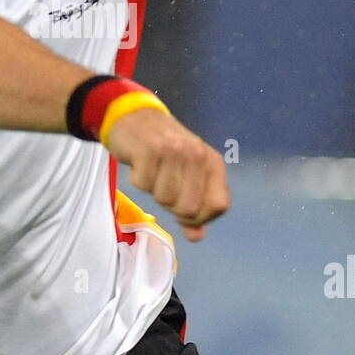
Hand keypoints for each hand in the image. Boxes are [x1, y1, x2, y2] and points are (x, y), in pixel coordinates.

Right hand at [106, 107, 229, 241]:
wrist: (135, 117)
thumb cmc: (164, 151)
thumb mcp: (187, 176)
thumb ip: (195, 207)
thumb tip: (197, 237)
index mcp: (212, 163)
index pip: (219, 206)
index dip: (200, 218)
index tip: (184, 211)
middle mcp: (197, 155)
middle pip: (188, 209)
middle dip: (172, 207)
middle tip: (164, 188)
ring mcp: (173, 152)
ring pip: (164, 200)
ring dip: (153, 192)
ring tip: (153, 172)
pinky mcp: (148, 150)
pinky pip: (143, 185)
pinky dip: (138, 180)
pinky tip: (140, 164)